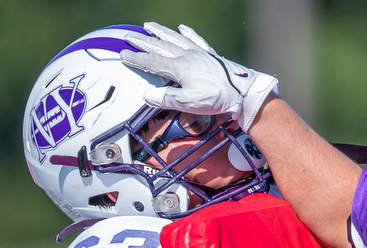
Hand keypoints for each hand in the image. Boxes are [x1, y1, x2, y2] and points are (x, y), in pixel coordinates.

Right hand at [121, 22, 277, 129]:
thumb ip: (167, 99)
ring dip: (161, 32)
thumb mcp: (189, 104)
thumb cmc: (217, 99)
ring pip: (176, 38)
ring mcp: (200, 53)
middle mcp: (188, 56)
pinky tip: (182, 28)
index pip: (152, 62)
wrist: (243, 92)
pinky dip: (188, 33)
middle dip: (143, 41)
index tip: (123, 55)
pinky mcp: (211, 55)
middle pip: (160, 45)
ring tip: (149, 25)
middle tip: (128, 35)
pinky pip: (196, 40)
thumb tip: (148, 95)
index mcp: (180, 68)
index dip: (137, 58)